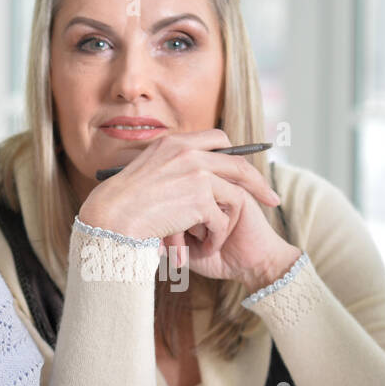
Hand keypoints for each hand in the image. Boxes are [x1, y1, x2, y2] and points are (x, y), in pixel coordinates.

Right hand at [75, 130, 294, 288]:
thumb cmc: (121, 201)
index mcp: (176, 141)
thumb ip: (171, 165)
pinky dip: (215, 236)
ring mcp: (197, 173)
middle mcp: (190, 151)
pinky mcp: (200, 198)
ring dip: (227, 220)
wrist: (112, 216)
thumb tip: (194, 172)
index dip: (235, 156)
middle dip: (259, 183)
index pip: (218, 139)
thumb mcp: (147, 170)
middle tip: (272, 199)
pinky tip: (203, 246)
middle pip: (239, 164)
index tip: (245, 171)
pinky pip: (221, 219)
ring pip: (233, 196)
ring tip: (214, 238)